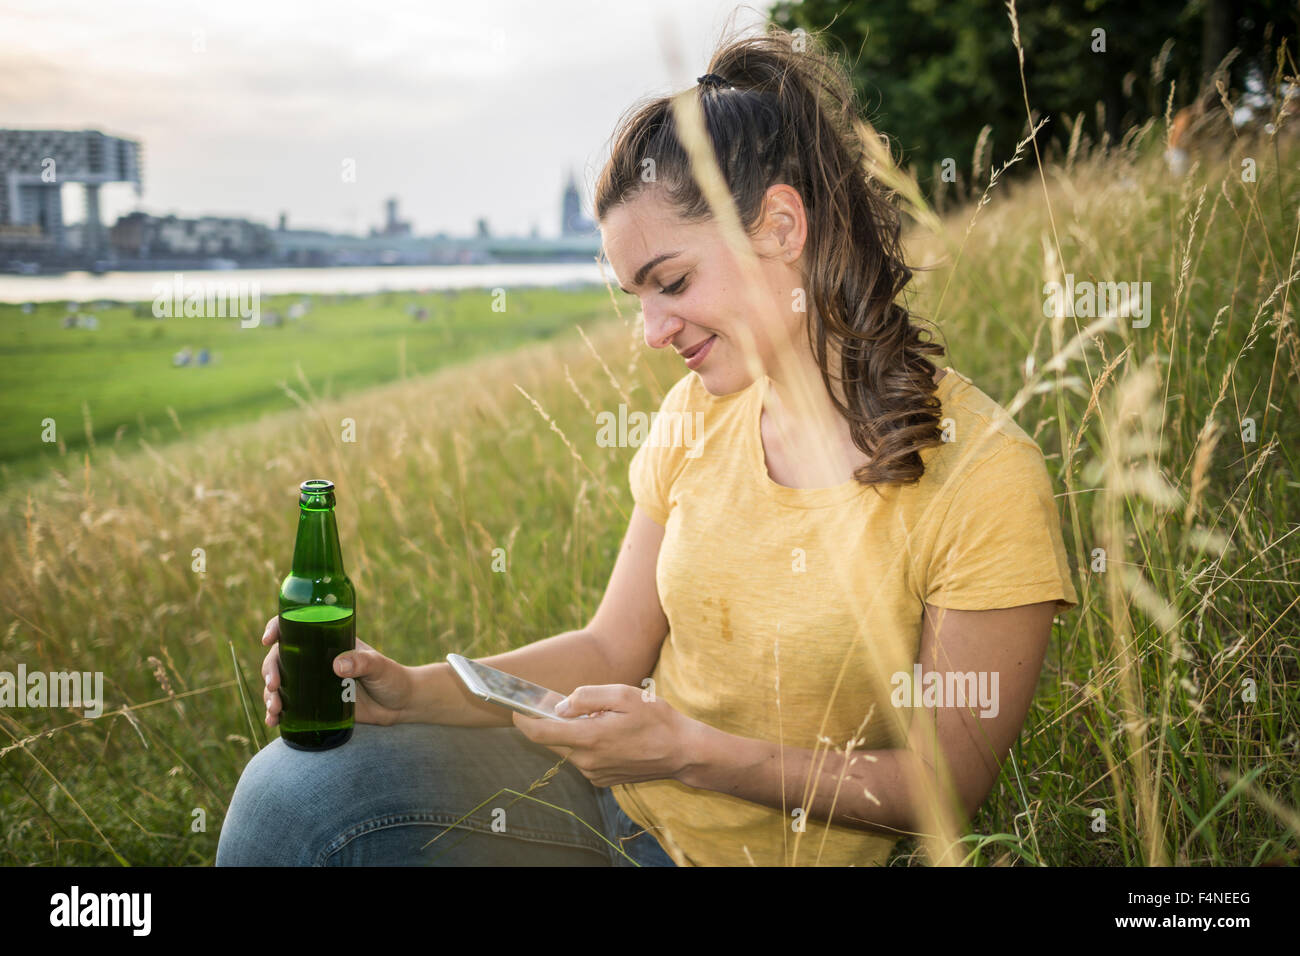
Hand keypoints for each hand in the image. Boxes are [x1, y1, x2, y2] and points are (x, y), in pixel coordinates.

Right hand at [260, 614, 412, 726]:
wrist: (400, 705)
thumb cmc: (392, 678)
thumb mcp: (381, 667)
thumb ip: (364, 663)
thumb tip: (338, 665)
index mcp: (329, 640)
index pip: (296, 627)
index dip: (277, 628)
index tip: (268, 639)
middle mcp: (315, 659)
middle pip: (280, 658)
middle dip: (270, 670)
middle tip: (273, 685)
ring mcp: (312, 682)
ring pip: (280, 684)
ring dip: (270, 695)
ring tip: (274, 710)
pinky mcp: (314, 705)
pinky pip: (289, 707)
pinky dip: (277, 713)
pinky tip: (272, 722)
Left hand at [509, 684, 696, 786]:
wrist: (681, 751)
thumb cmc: (655, 717)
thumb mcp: (623, 694)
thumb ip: (586, 697)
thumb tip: (560, 707)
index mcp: (590, 737)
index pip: (540, 733)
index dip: (522, 720)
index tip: (514, 708)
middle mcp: (587, 760)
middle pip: (552, 741)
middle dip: (551, 722)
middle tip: (562, 703)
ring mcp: (594, 773)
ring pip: (569, 749)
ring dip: (574, 732)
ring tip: (599, 717)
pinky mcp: (602, 779)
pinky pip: (583, 758)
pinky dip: (586, 744)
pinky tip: (608, 733)